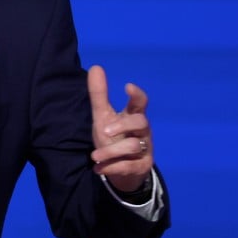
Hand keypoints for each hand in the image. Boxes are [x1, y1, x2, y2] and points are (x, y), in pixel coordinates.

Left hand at [86, 64, 153, 193]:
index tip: (128, 86)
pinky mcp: (140, 167)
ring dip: (111, 151)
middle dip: (123, 125)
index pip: (140, 103)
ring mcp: (144, 149)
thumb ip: (100, 95)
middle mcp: (142, 132)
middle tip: (103, 131)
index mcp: (133, 116)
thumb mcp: (104, 116)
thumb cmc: (114, 137)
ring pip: (133, 146)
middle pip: (141, 122)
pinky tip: (98, 169)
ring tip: (94, 156)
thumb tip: (96, 67)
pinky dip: (111, 167)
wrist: (123, 170)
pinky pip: (129, 166)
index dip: (137, 95)